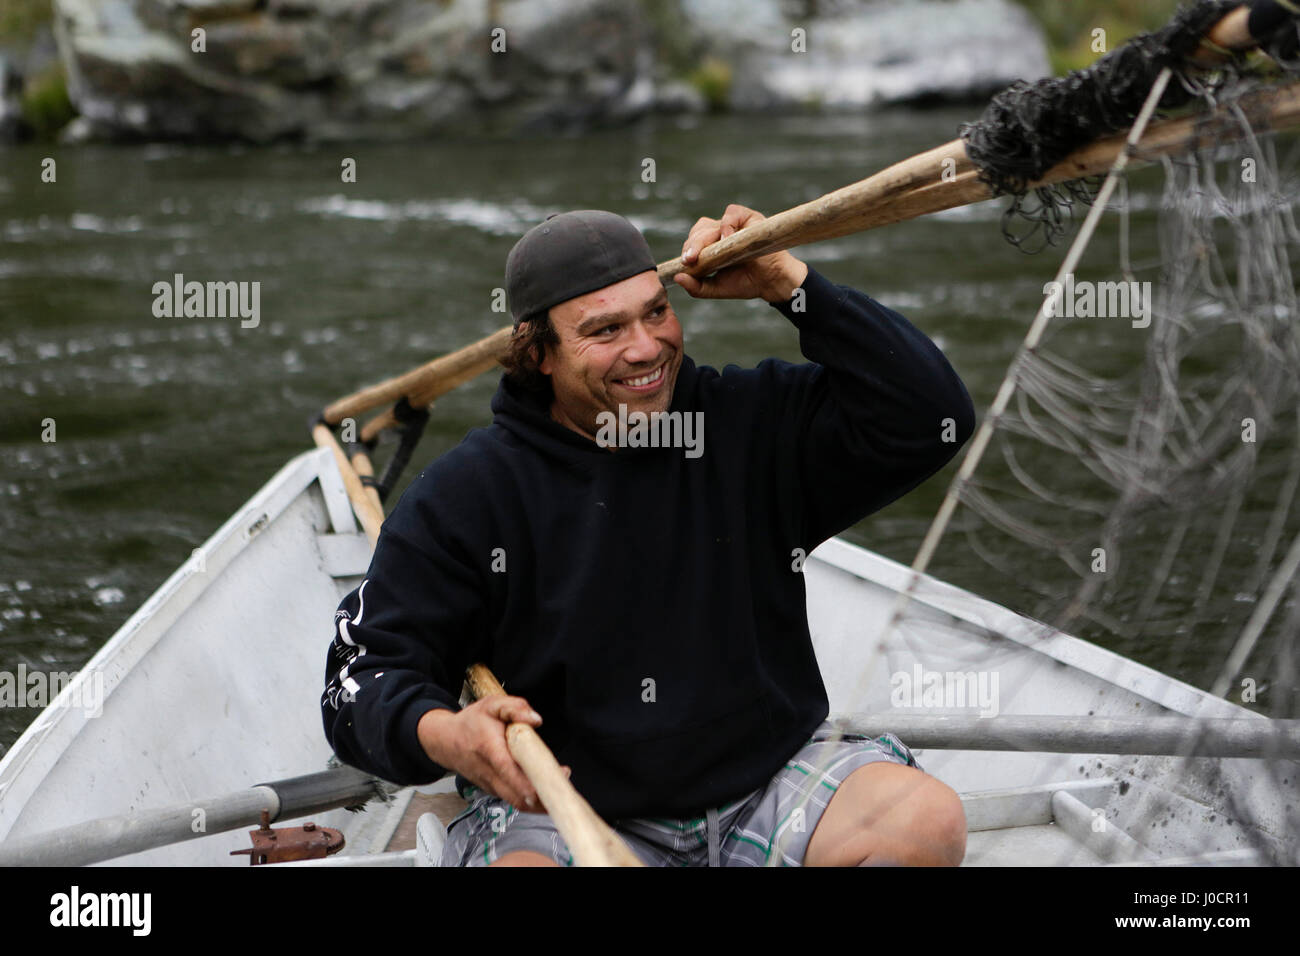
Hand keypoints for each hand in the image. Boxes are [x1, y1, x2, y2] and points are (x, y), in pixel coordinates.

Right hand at [417, 696, 567, 811]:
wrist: (445, 741)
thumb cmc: (471, 723)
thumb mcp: (491, 705)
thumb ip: (515, 707)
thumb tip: (536, 719)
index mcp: (490, 750)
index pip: (510, 773)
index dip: (530, 784)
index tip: (551, 782)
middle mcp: (490, 773)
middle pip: (518, 797)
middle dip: (543, 797)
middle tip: (564, 784)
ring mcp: (490, 786)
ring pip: (517, 803)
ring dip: (540, 802)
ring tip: (559, 787)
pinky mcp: (493, 791)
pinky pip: (514, 800)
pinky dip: (531, 799)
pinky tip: (545, 787)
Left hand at [674, 204, 807, 303]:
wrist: (771, 282)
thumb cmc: (745, 283)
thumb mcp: (716, 288)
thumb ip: (696, 287)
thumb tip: (677, 277)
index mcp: (711, 246)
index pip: (693, 242)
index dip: (688, 250)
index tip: (685, 263)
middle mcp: (720, 233)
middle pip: (698, 232)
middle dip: (693, 246)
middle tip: (691, 260)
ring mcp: (733, 225)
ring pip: (709, 224)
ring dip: (704, 238)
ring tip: (705, 254)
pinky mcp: (748, 218)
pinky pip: (731, 213)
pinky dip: (726, 224)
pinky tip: (727, 238)